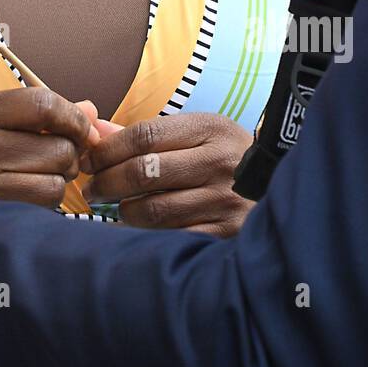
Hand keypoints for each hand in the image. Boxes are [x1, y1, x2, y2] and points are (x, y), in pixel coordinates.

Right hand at [0, 87, 97, 208]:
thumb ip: (37, 112)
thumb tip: (94, 112)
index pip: (45, 105)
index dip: (74, 117)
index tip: (80, 127)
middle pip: (60, 149)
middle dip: (69, 153)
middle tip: (55, 154)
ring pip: (56, 184)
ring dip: (58, 181)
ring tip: (38, 175)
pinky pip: (41, 209)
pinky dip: (44, 203)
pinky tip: (26, 194)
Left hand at [82, 112, 252, 235]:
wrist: (280, 188)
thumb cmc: (224, 157)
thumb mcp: (197, 133)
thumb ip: (146, 133)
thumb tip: (95, 130)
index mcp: (209, 128)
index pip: (144, 135)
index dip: (107, 149)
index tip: (87, 159)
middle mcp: (219, 162)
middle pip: (144, 171)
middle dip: (106, 181)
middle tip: (90, 189)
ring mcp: (224, 200)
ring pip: (154, 209)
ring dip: (122, 211)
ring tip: (114, 208)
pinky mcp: (226, 234)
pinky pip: (172, 237)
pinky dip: (143, 236)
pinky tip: (131, 231)